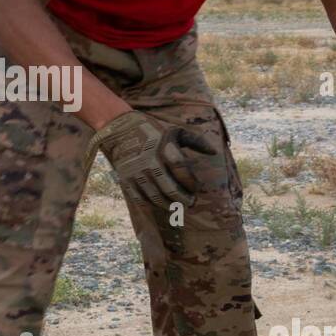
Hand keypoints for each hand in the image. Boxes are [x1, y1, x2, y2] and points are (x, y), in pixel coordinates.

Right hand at [93, 110, 214, 208]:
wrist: (120, 130)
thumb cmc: (153, 132)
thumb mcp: (176, 132)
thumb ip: (197, 142)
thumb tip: (214, 152)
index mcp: (164, 147)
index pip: (181, 169)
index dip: (191, 181)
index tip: (197, 188)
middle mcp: (150, 161)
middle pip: (170, 188)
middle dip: (183, 199)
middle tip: (191, 203)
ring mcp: (137, 172)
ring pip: (156, 197)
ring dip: (170, 204)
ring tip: (178, 205)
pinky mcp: (126, 179)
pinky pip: (141, 199)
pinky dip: (152, 204)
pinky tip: (161, 203)